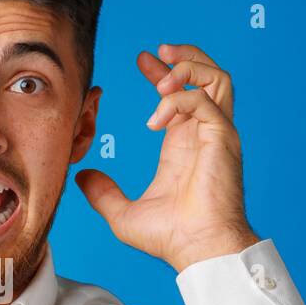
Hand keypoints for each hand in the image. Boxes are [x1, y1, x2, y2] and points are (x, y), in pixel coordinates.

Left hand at [75, 43, 258, 271]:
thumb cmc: (172, 237)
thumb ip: (103, 193)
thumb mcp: (123, 213)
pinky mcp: (222, 137)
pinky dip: (178, 100)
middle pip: (206, 76)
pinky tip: (154, 119)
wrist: (198, 250)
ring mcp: (217, 134)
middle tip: (156, 53)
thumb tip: (83, 177)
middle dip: (183, 57)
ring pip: (217, 78)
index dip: (161, 73)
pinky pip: (203, 101)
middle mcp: (204, 134)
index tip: (143, 60)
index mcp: (184, 145)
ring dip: (187, 69)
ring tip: (160, 80)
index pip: (180, 95)